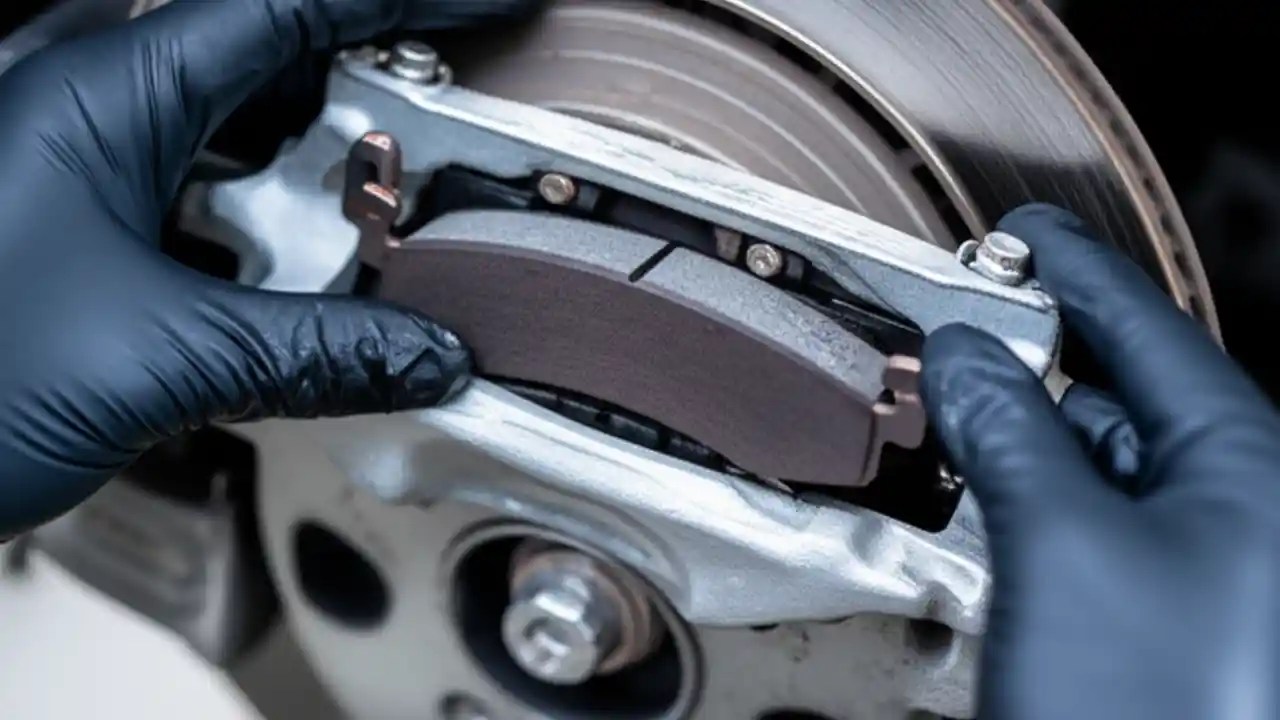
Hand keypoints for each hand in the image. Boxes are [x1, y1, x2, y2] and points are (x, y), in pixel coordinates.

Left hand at [0, 0, 540, 536]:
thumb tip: (430, 354)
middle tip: (448, 142)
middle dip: (369, 100)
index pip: (284, 9)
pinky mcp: (67, 218)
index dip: (404, 3)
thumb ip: (314, 351)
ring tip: (382, 223)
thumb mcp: (159, 363)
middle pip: (264, 63)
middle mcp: (76, 103)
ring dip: (311, 174)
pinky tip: (297, 278)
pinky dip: (260, 226)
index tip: (491, 5)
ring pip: (229, 130)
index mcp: (94, 94)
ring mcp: (66, 159)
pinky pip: (192, 191)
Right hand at [920, 203, 1279, 719]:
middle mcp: (1239, 510)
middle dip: (1036, 356)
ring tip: (957, 406)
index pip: (1147, 329)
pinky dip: (1035, 499)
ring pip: (1105, 465)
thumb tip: (960, 351)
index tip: (1022, 228)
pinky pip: (1096, 527)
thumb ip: (1012, 431)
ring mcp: (1205, 569)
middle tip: (954, 323)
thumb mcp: (1065, 545)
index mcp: (1246, 467)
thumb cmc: (1153, 706)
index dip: (1075, 268)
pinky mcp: (1161, 619)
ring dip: (1027, 433)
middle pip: (1124, 395)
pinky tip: (991, 494)